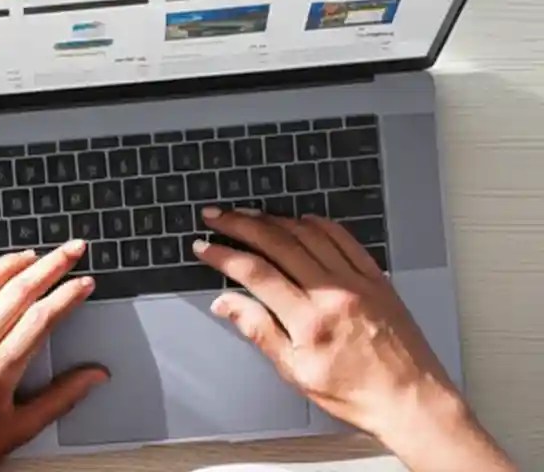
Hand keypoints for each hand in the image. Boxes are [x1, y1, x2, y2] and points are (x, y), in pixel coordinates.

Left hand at [0, 240, 108, 471]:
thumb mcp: (20, 430)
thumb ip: (61, 398)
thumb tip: (95, 376)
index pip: (40, 320)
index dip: (66, 296)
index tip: (83, 282)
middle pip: (15, 294)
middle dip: (49, 267)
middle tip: (69, 251)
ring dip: (8, 263)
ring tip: (31, 254)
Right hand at [195, 207, 513, 470]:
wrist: (413, 401)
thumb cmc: (357, 395)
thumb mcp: (296, 373)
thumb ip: (259, 331)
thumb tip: (227, 305)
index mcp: (310, 321)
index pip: (256, 273)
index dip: (223, 255)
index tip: (203, 247)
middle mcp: (334, 293)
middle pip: (278, 242)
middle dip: (240, 225)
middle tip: (217, 217)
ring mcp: (359, 281)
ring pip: (308, 233)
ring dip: (273, 218)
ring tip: (248, 214)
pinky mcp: (377, 278)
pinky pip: (344, 238)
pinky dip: (317, 223)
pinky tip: (300, 220)